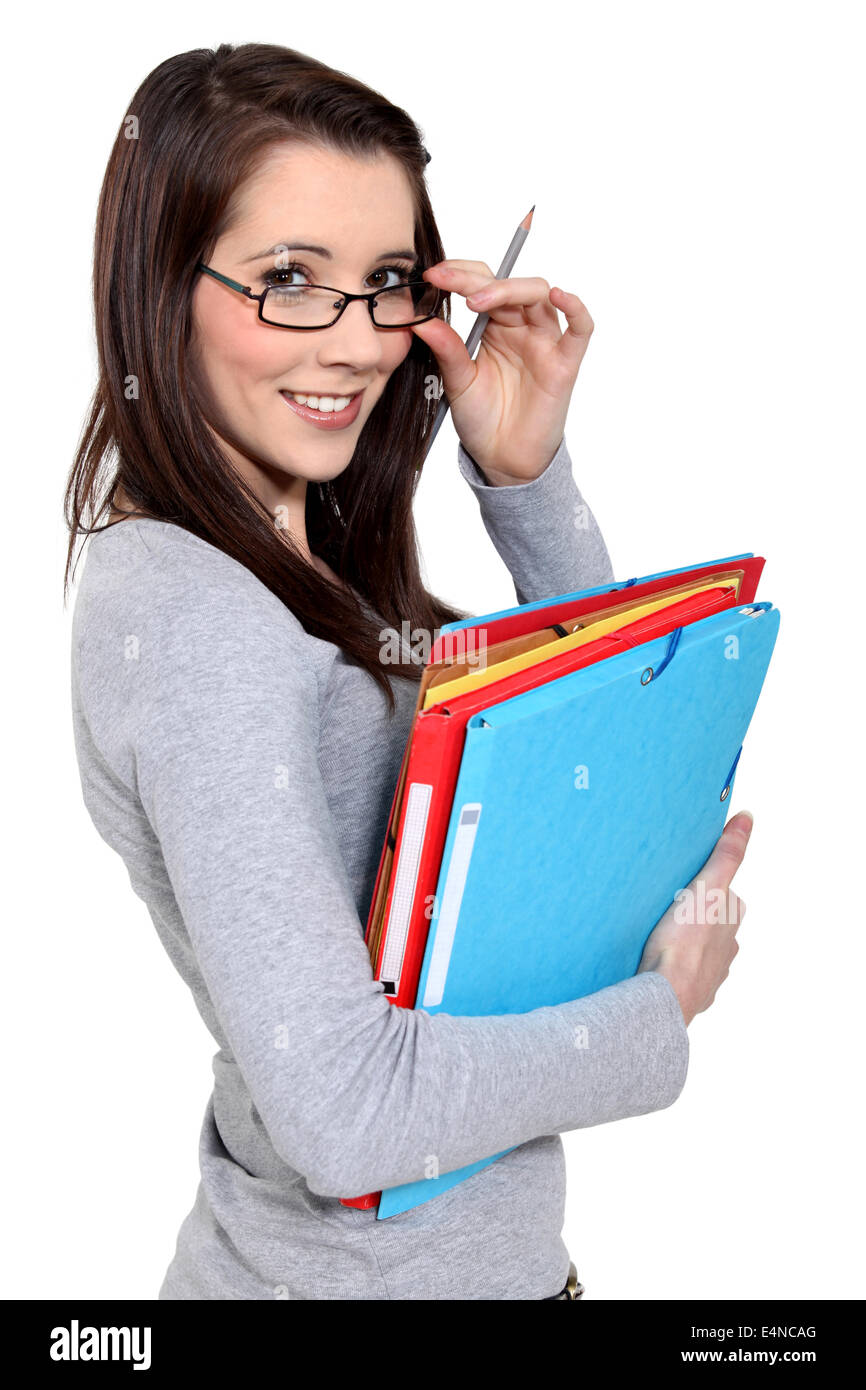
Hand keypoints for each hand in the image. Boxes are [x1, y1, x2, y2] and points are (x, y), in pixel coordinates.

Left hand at [410, 259, 593, 484]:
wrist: (501, 458)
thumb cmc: (482, 419)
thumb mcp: (457, 381)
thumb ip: (446, 349)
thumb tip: (420, 320)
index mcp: (494, 326)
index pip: (482, 284)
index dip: (459, 275)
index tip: (431, 276)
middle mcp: (521, 327)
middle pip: (508, 284)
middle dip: (476, 280)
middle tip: (446, 281)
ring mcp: (544, 342)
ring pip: (539, 295)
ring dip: (509, 288)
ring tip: (477, 301)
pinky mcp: (564, 363)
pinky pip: (580, 329)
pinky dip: (575, 309)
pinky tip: (559, 296)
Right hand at [637, 811, 753, 1025]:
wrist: (664, 995)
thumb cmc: (684, 942)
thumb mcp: (707, 887)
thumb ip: (727, 855)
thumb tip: (747, 818)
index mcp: (731, 923)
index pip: (729, 899)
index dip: (711, 890)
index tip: (690, 884)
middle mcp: (727, 951)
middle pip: (715, 927)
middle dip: (698, 919)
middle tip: (671, 909)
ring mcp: (710, 976)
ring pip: (701, 955)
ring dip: (687, 947)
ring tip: (662, 938)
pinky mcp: (690, 996)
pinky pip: (684, 978)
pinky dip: (675, 970)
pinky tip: (659, 967)